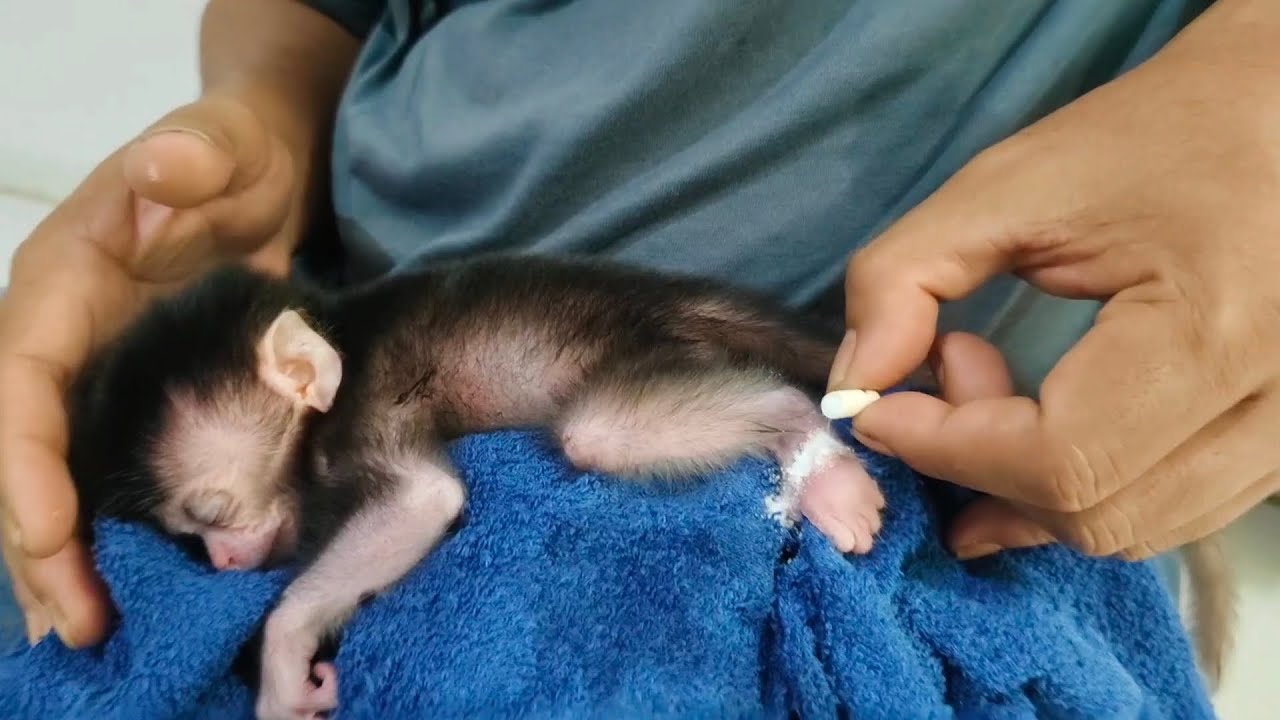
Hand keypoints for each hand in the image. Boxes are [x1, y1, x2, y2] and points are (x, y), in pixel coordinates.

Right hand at [0, 93, 298, 647]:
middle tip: (75, 624)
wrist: (259, 171)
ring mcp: (94, 376)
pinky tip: (125, 593)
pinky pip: (103, 476)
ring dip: (62, 558)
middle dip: (35, 541)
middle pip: (23, 451)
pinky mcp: (134, 402)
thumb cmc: (236, 155)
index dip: (24, 462)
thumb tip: (163, 172)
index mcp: (59, 285)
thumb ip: (194, 152)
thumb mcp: (224, 143)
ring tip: (88, 633)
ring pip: (55, 477)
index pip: (20, 382)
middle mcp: (59, 340)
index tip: (51, 534)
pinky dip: (106, 536)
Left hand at [828, 0, 1279, 561]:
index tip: (879, 406)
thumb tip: (852, 390)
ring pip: (1129, 529)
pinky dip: (1079, 492)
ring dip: (1024, 487)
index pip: (1058, 459)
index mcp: (1212, 333)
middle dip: (979, 464)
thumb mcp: (1011, 184)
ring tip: (990, 387)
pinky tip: (1030, 433)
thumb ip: (906, 276)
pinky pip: (1167, 512)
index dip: (945, 446)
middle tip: (949, 366)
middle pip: (1091, 513)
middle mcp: (1274, 407)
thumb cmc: (1155, 136)